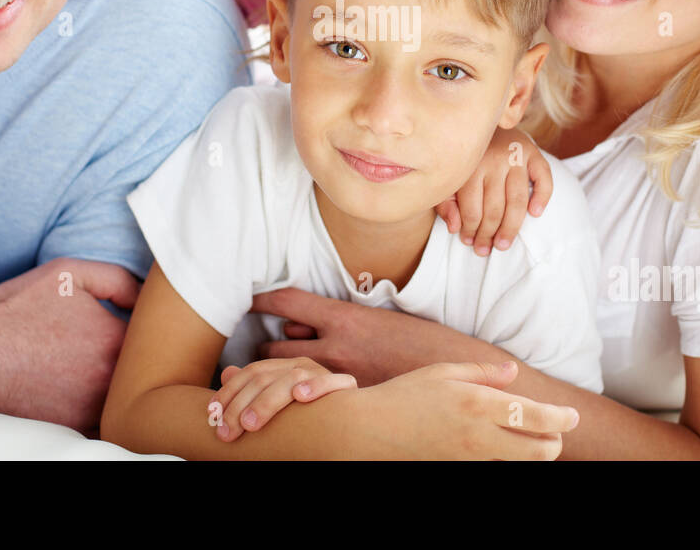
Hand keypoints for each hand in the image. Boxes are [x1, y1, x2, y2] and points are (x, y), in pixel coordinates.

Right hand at [0, 258, 140, 432]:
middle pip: (147, 372)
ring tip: (98, 367)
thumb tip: (150, 296)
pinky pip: (105, 422)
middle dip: (143, 360)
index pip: (158, 338)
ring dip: (124, 387)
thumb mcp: (70, 272)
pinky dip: (105, 410)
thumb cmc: (18, 307)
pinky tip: (86, 388)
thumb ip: (121, 280)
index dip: (153, 331)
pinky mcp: (70, 427)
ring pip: (128, 400)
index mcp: (115, 340)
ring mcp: (90, 408)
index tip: (140, 326)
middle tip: (121, 348)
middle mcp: (108, 380)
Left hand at [210, 357, 356, 441]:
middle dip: (240, 406)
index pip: (249, 373)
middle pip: (263, 377)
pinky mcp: (343, 385)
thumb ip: (253, 387)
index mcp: (282, 366)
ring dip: (267, 402)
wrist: (350, 418)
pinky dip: (315, 387)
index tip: (212, 416)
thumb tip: (227, 372)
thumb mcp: (275, 399)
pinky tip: (299, 396)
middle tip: (227, 431)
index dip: (228, 393)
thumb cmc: (306, 413)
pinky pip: (331, 382)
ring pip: (290, 380)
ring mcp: (321, 373)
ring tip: (250, 423)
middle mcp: (300, 365)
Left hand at [252, 287, 491, 387]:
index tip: (248, 298)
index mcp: (344, 317)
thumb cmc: (416, 340)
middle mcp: (335, 347)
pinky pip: (308, 398)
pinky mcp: (345, 401)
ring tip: (275, 380)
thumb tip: (301, 321)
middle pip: (274, 346)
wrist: (451, 369)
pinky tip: (300, 398)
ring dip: (277, 376)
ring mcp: (338, 377)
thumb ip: (336, 319)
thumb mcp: (375, 317)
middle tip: (261, 352)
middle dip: (265, 351)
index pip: (286, 300)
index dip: (261, 298)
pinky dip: (300, 396)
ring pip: (286, 377)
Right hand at [354, 361, 577, 459]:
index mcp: (478, 404)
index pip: (536, 417)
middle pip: (540, 451)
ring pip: (521, 462)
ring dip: (533, 451)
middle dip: (554, 441)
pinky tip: (501, 442)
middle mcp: (479, 436)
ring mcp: (471, 458)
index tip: (572, 416)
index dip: (562, 418)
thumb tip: (512, 372)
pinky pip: (496, 465)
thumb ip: (482, 373)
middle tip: (556, 429)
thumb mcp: (443, 373)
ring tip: (531, 435)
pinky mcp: (460, 470)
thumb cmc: (404, 395)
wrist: (370, 431)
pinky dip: (508, 456)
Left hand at [434, 126, 552, 254]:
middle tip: (485, 250)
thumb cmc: (465, 155)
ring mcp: (516, 156)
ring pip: (517, 201)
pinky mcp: (534, 152)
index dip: (470, 230)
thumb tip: (454, 227)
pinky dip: (542, 196)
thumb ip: (446, 201)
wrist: (483, 118)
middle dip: (489, 234)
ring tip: (503, 244)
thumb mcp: (449, 175)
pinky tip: (535, 213)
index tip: (469, 242)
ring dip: (511, 227)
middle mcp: (494, 160)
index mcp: (469, 166)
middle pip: (494, 209)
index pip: (472, 210)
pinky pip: (543, 177)